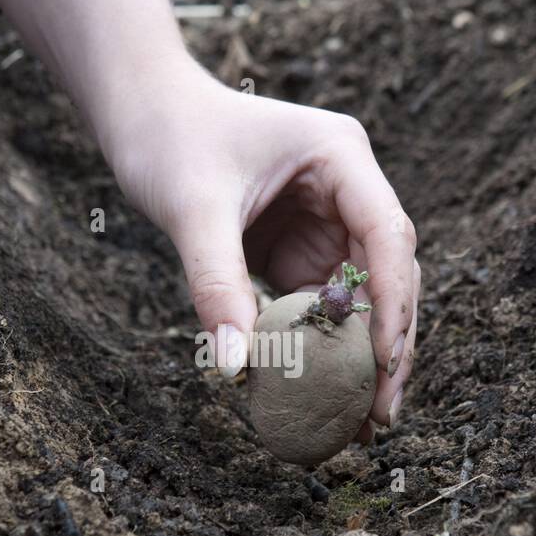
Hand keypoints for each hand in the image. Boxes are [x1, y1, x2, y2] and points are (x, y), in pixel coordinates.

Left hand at [105, 61, 418, 427]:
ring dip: (363, 356)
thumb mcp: (192, 210)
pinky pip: (324, 306)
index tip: (384, 364)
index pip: (386, 234)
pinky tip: (323, 396)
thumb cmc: (169, 139)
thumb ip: (216, 286)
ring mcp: (329, 221)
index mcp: (340, 156)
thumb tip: (235, 370)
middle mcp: (348, 189)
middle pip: (389, 274)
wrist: (142, 112)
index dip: (392, 302)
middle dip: (389, 344)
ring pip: (364, 298)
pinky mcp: (303, 248)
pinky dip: (324, 349)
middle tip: (381, 415)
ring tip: (362, 422)